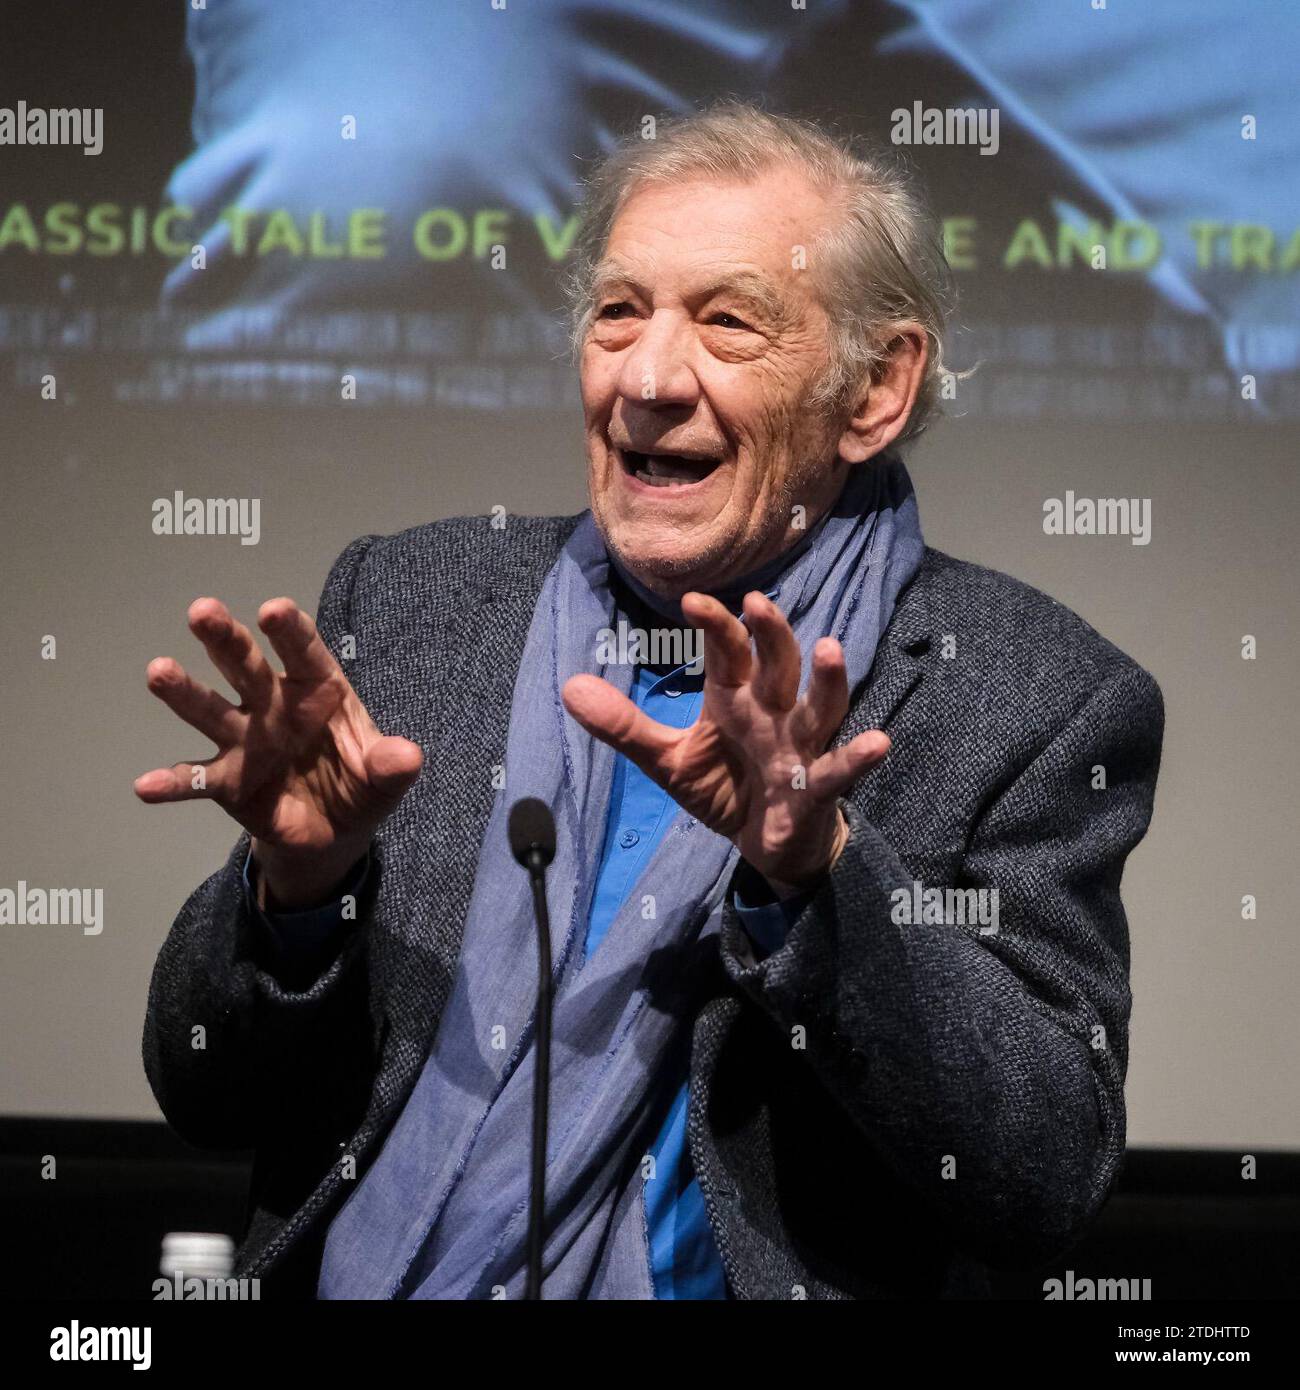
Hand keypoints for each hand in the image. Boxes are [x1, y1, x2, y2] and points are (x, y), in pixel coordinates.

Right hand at [134, 597, 422, 907]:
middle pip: (246, 665)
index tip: (274, 610)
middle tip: (201, 610)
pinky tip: (146, 786)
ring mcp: (246, 739)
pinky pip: (197, 778)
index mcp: (317, 689)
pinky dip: (173, 782)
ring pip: (212, 709)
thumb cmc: (360, 783)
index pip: (304, 651)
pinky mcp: (228, 780)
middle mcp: (274, 704)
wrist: (334, 832)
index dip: (291, 630)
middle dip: (226, 638)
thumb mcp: (385, 777)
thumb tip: (407, 757)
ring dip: (185, 692)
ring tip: (159, 672)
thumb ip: (393, 765)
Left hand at [562, 590, 888, 890]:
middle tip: (760, 603)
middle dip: (771, 635)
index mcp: (735, 698)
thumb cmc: (725, 788)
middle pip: (778, 665)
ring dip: (826, 680)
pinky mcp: (818, 786)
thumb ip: (625, 726)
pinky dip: (857, 757)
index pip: (728, 652)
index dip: (715, 626)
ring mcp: (800, 747)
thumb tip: (569, 687)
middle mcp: (772, 712)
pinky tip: (878, 742)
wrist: (768, 844)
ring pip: (818, 706)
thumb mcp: (668, 760)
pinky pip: (839, 770)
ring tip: (830, 648)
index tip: (692, 601)